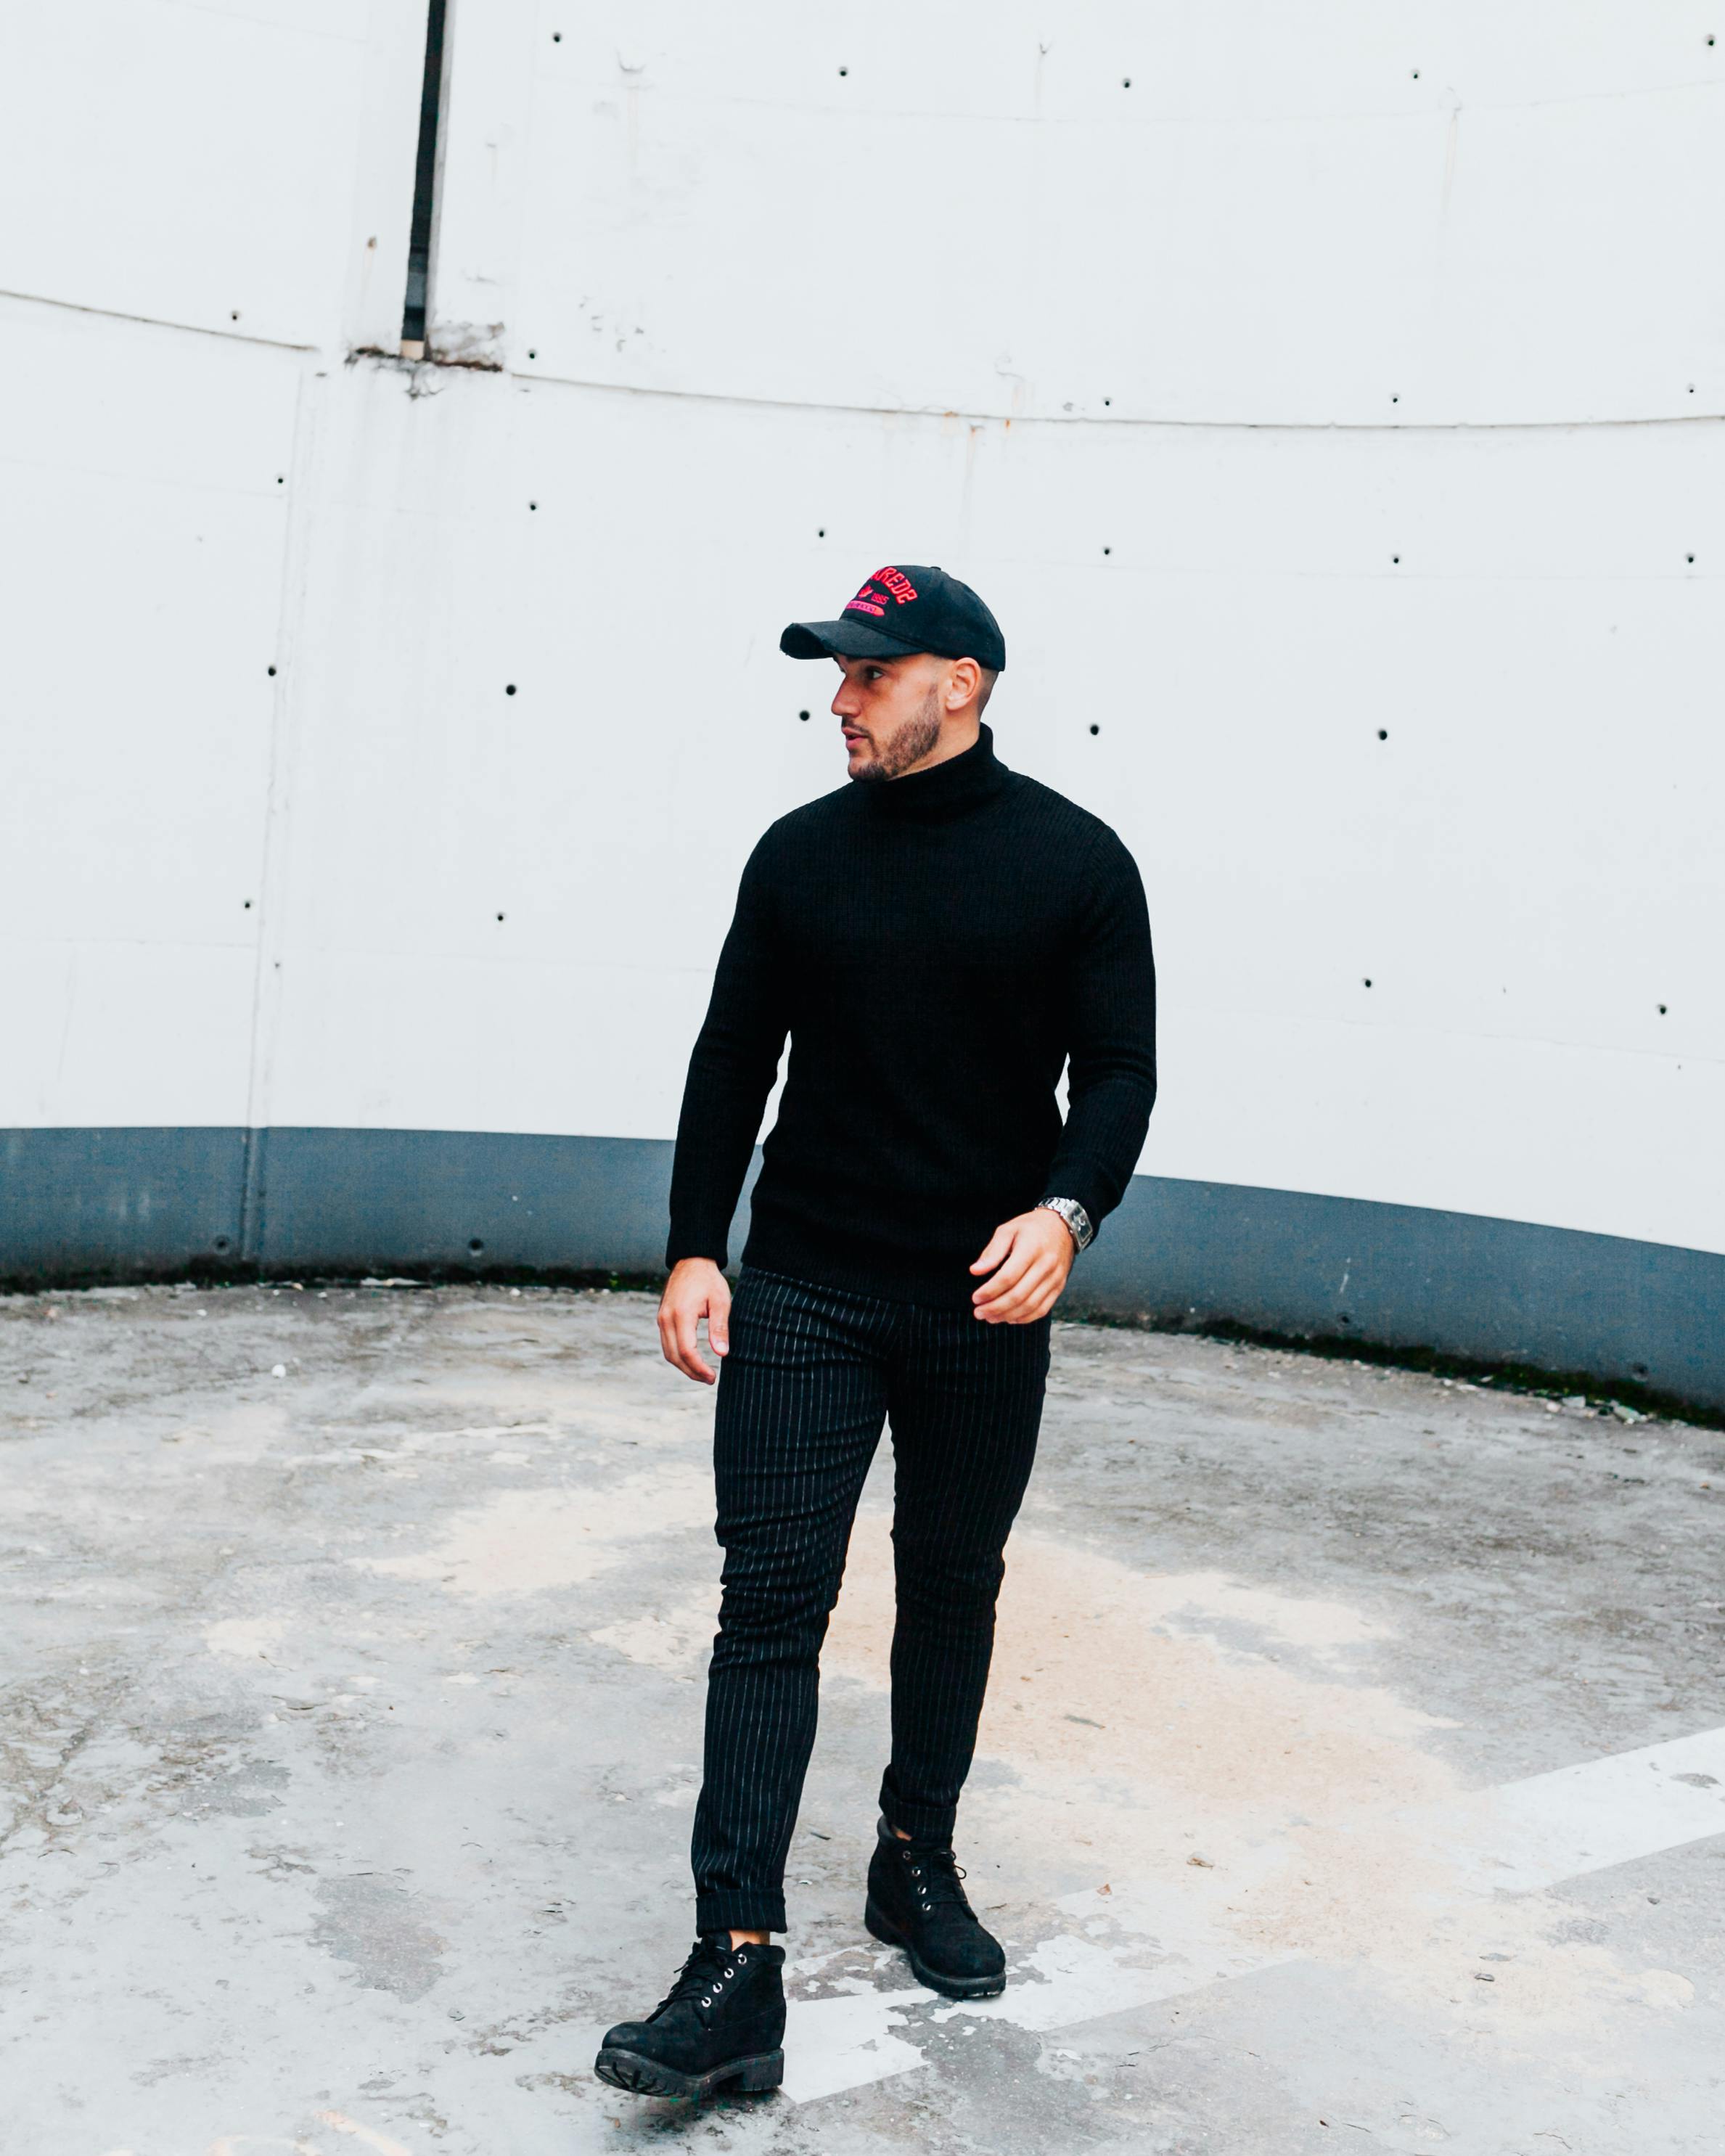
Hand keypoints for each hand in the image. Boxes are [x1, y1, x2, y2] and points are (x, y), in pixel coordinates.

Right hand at [658, 1257, 731, 1382]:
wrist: (691, 1261)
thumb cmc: (709, 1280)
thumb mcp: (721, 1301)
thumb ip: (720, 1328)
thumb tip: (722, 1353)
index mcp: (682, 1314)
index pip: (687, 1351)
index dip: (699, 1368)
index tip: (713, 1377)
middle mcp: (666, 1319)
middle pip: (674, 1356)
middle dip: (691, 1372)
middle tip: (710, 1379)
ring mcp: (661, 1319)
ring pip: (668, 1352)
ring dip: (683, 1367)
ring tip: (702, 1373)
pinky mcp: (662, 1318)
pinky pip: (666, 1344)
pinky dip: (678, 1356)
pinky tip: (692, 1359)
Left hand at [969, 1208, 1074, 1323]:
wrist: (1063, 1227)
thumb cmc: (1030, 1228)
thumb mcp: (1008, 1230)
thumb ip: (992, 1251)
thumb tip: (975, 1271)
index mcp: (1031, 1248)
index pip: (1008, 1277)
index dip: (990, 1291)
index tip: (975, 1298)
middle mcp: (1046, 1265)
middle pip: (1018, 1295)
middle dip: (995, 1308)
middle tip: (978, 1312)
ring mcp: (1055, 1278)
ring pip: (1030, 1305)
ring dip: (1007, 1315)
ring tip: (990, 1318)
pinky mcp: (1059, 1287)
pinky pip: (1042, 1309)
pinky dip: (1025, 1318)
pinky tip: (1009, 1318)